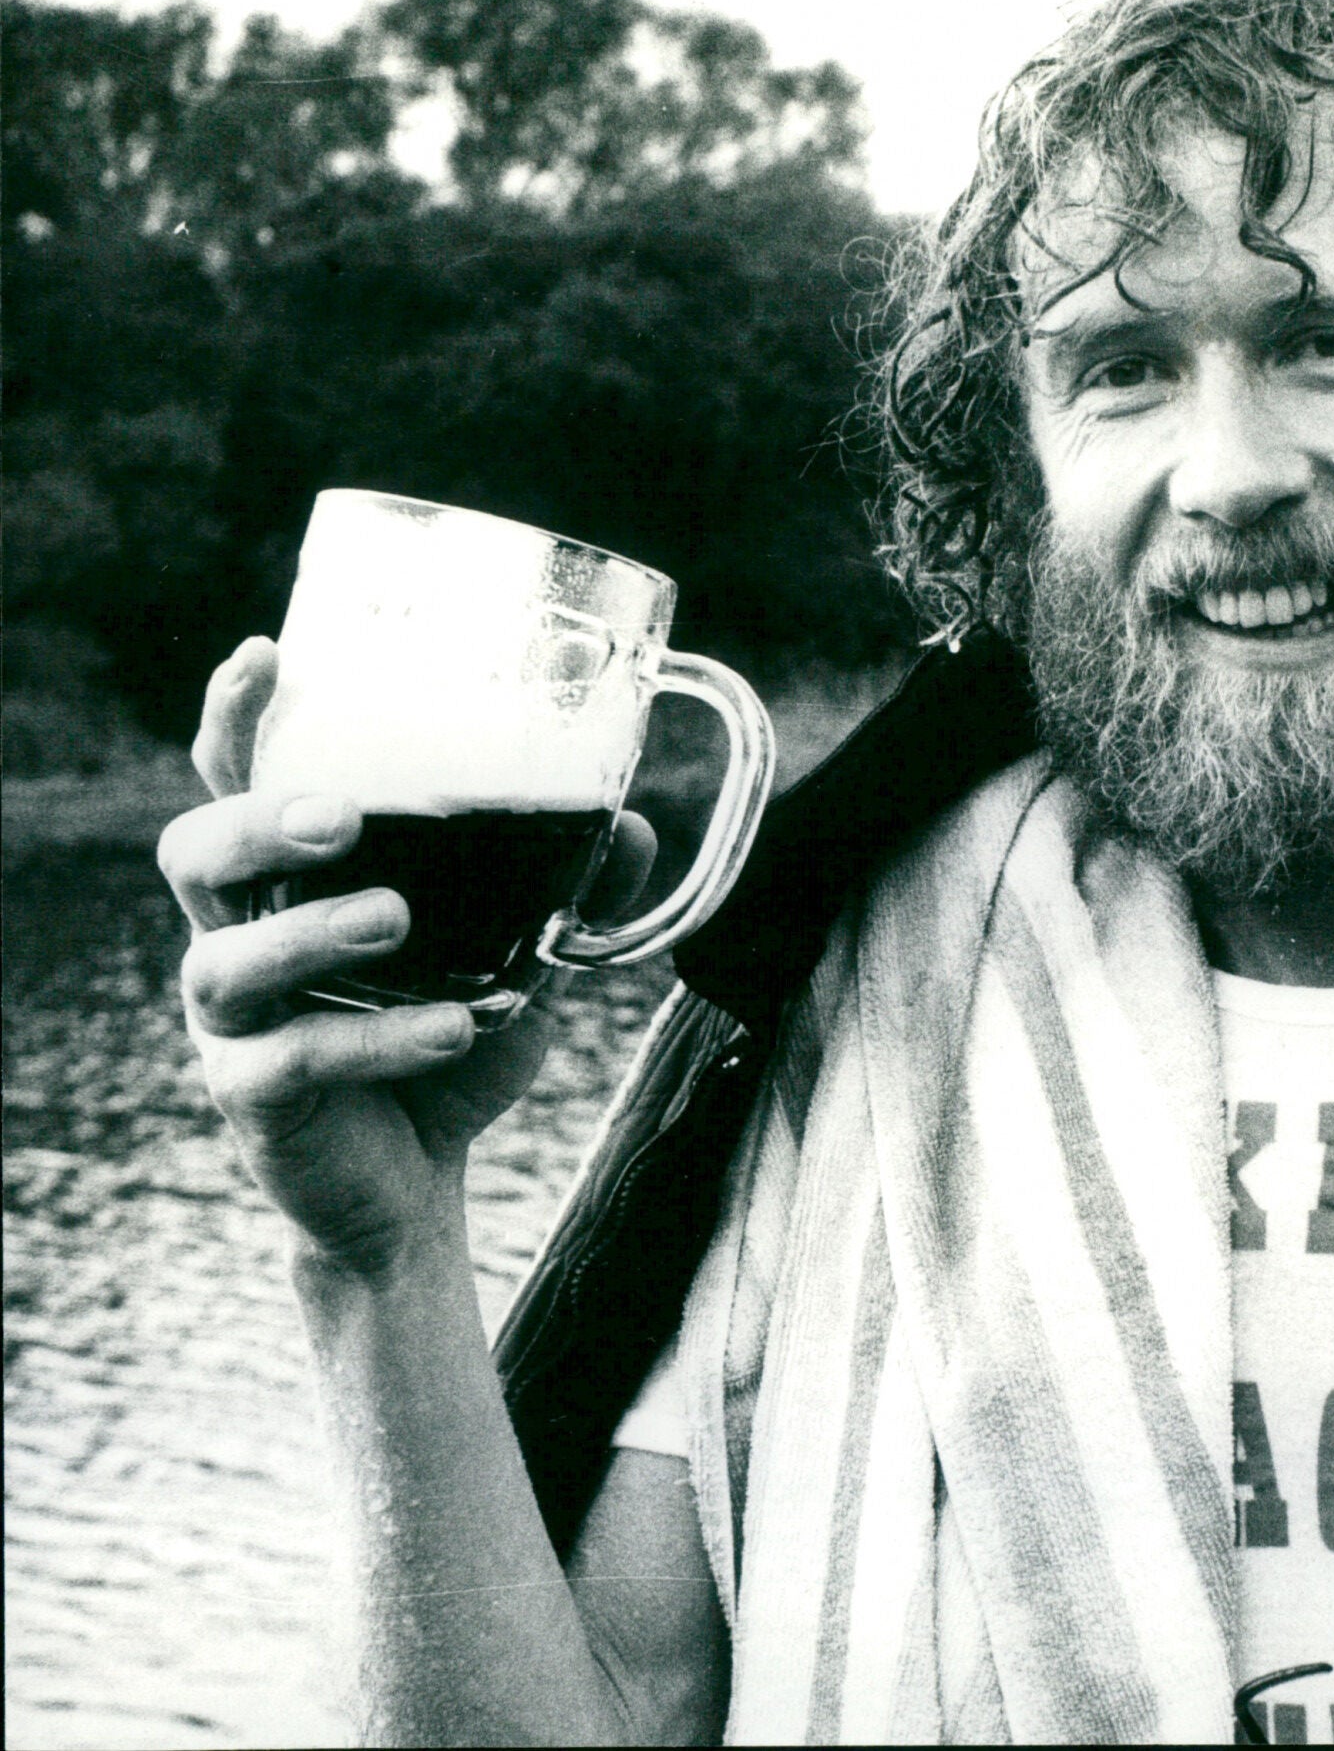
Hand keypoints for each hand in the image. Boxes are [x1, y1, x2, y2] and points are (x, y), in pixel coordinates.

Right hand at [159, 637, 656, 1273]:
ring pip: (222, 961)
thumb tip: (631, 823)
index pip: (236, 785)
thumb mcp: (520, 960)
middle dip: (258, 822)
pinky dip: (378, 1038)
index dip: (236, 722)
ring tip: (397, 920)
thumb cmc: (447, 1042)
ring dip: (310, 931)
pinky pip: (293, 1060)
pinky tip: (454, 1026)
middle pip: (194, 852)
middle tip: (344, 817)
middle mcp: (240, 937)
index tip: (265, 658)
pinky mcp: (253, 1098)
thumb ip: (562, 896)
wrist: (420, 1183)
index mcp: (290, 882)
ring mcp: (234, 1023)